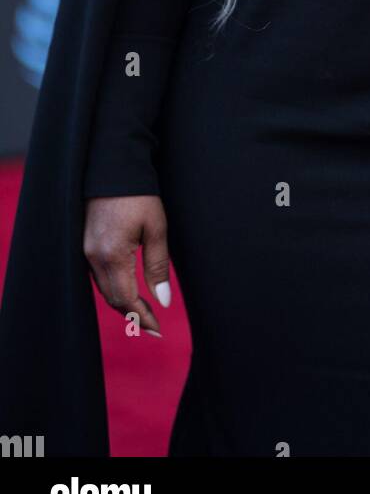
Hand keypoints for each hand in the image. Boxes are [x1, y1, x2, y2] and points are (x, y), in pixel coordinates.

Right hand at [83, 195, 171, 337]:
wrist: (112, 164)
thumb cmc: (140, 194)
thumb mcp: (157, 228)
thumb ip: (158, 267)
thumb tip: (163, 301)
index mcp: (112, 255)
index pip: (125, 300)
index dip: (142, 317)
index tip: (157, 329)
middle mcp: (92, 256)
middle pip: (112, 298)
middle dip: (132, 315)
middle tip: (152, 326)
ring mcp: (84, 250)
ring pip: (102, 289)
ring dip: (122, 303)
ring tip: (143, 312)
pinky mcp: (83, 242)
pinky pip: (96, 275)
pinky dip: (111, 287)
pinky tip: (125, 289)